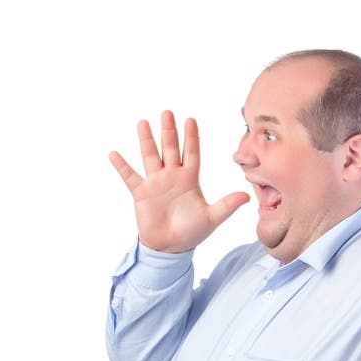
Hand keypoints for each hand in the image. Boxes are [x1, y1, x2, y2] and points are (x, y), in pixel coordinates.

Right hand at [109, 111, 249, 253]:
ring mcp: (155, 184)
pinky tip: (114, 153)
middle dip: (169, 131)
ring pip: (150, 156)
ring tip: (143, 122)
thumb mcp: (212, 218)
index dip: (191, 137)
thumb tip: (246, 197)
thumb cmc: (192, 233)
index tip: (190, 119)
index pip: (191, 153)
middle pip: (170, 149)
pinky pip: (130, 176)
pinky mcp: (141, 194)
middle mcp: (172, 177)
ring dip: (146, 140)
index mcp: (189, 180)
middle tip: (167, 112)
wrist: (171, 248)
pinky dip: (122, 166)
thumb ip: (227, 205)